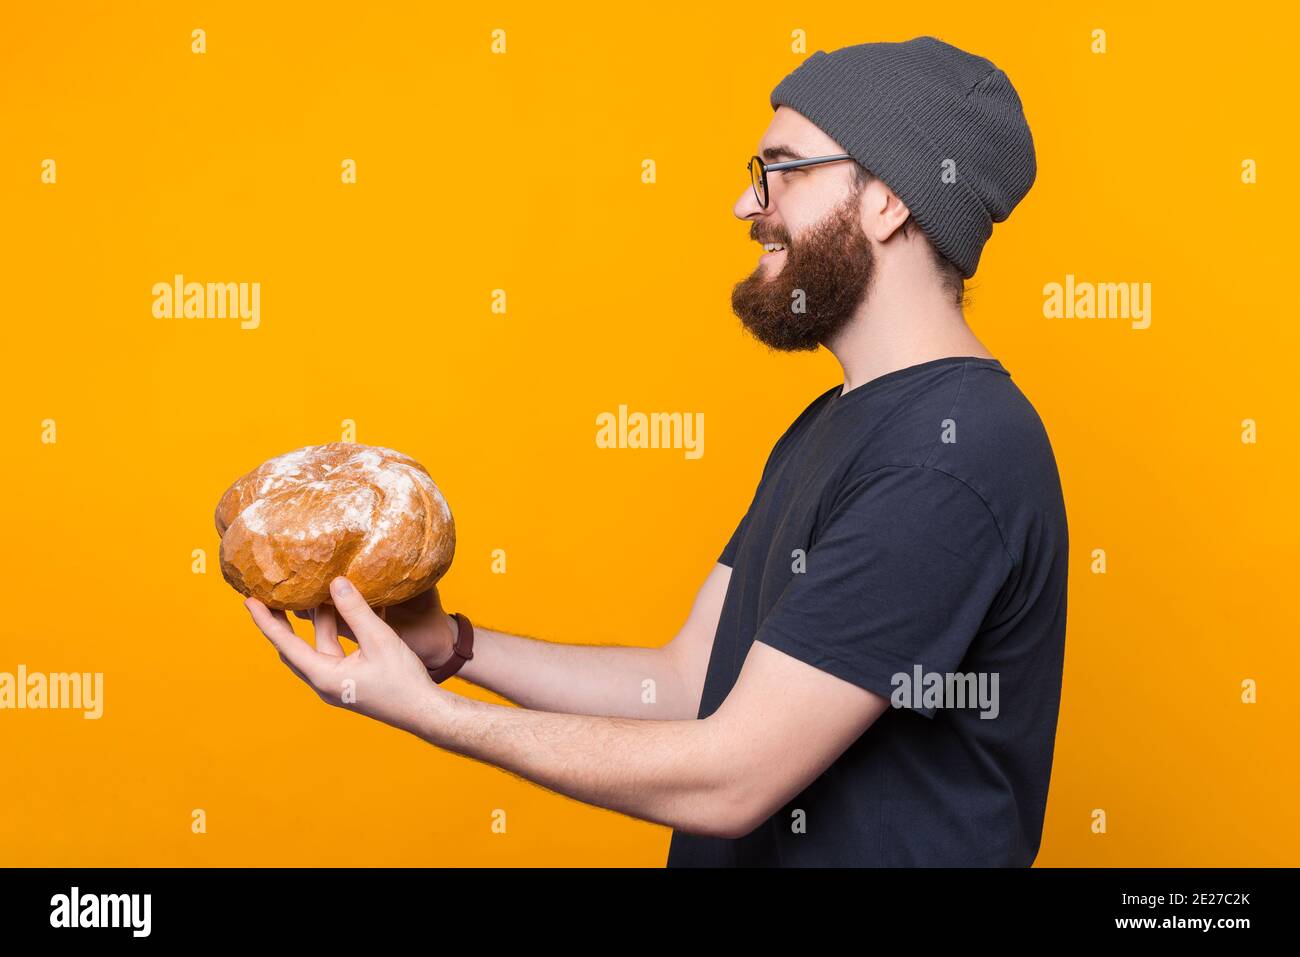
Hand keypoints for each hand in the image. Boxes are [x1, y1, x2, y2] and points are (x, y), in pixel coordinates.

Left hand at [246, 576, 447, 729]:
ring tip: (314, 593)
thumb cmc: (403, 681)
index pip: (286, 644)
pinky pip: (332, 651)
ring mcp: (337, 683)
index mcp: (324, 677)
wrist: (425, 711)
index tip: (249, 601)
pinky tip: (343, 613)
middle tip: (271, 596)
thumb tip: (335, 582)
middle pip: (294, 647)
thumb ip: (356, 611)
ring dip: (317, 622)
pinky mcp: (350, 680)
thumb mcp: (379, 640)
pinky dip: (333, 631)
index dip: (266, 621)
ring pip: (317, 647)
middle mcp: (324, 682)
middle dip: (283, 621)